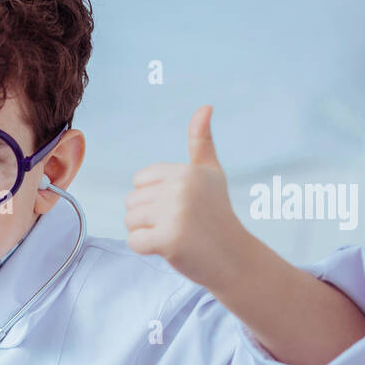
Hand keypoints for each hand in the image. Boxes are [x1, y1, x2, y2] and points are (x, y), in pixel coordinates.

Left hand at [124, 105, 252, 290]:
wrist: (234, 258)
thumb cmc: (217, 214)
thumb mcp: (211, 173)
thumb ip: (201, 142)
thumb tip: (205, 106)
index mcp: (186, 171)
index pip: (139, 181)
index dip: (153, 198)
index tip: (179, 206)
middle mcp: (180, 188)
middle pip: (131, 202)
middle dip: (148, 218)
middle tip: (178, 225)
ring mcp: (174, 214)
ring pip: (130, 222)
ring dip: (146, 233)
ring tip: (175, 234)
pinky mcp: (169, 240)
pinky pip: (134, 242)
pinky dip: (146, 249)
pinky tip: (170, 248)